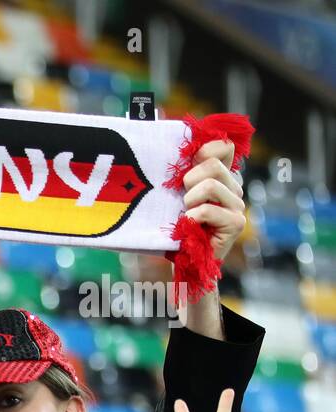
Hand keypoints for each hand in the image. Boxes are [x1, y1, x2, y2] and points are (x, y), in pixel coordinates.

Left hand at [180, 141, 245, 262]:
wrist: (184, 263)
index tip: (187, 172)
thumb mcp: (176, 194)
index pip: (224, 146)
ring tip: (187, 215)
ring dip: (189, 201)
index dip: (204, 152)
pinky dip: (191, 218)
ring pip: (210, 185)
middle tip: (184, 201)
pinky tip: (189, 227)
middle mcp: (234, 188)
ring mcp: (237, 205)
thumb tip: (176, 145)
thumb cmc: (176, 227)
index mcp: (222, 177)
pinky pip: (207, 209)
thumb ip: (183, 171)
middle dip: (189, 181)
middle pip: (213, 164)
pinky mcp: (236, 223)